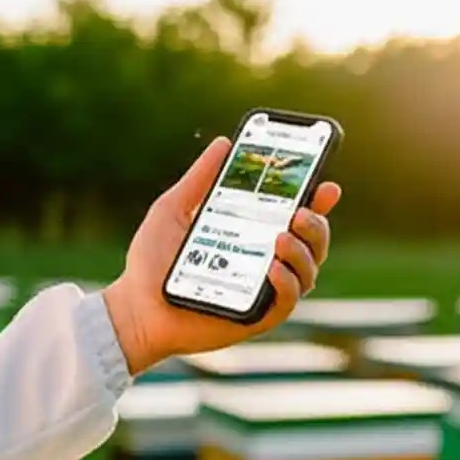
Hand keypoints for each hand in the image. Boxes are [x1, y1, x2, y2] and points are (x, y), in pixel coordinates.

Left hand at [102, 137, 341, 374]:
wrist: (134, 307)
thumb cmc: (152, 262)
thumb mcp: (173, 209)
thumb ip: (200, 179)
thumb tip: (223, 142)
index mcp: (253, 235)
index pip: (297, 216)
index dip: (318, 201)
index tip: (326, 184)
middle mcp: (267, 261)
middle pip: (313, 243)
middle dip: (317, 224)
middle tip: (300, 212)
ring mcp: (264, 290)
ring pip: (308, 271)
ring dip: (303, 251)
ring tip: (281, 238)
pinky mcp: (257, 317)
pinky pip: (286, 301)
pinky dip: (287, 283)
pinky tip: (273, 268)